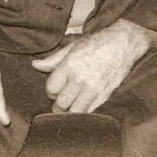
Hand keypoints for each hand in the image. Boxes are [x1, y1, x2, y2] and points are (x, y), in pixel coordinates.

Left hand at [31, 20, 156, 112]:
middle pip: (61, 103)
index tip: (55, 88)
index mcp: (70, 65)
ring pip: (74, 112)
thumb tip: (34, 65)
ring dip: (70, 110)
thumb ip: (53, 59)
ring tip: (70, 104)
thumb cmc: (95, 43)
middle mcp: (80, 79)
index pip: (51, 88)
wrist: (122, 44)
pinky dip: (83, 112)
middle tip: (62, 98)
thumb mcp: (72, 47)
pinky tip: (82, 105)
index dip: (50, 90)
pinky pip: (89, 113)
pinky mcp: (105, 96)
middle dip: (58, 102)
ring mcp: (94, 89)